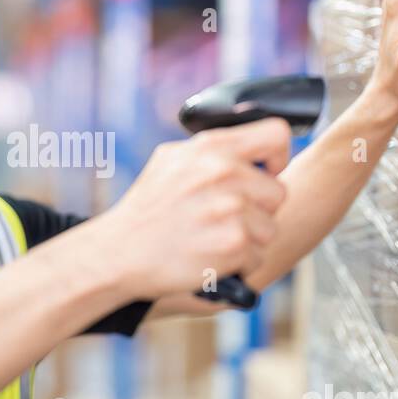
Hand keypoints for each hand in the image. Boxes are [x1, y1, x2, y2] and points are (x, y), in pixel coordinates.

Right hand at [96, 118, 290, 299]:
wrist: (119, 252)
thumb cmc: (147, 210)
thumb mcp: (171, 161)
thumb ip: (213, 151)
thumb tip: (254, 151)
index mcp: (211, 147)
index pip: (276, 135)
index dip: (276, 157)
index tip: (264, 173)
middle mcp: (224, 173)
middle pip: (277, 192)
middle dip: (258, 209)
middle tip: (224, 218)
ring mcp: (231, 209)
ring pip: (270, 228)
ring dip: (249, 239)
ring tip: (213, 238)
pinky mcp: (234, 244)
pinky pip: (258, 256)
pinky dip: (239, 264)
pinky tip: (211, 256)